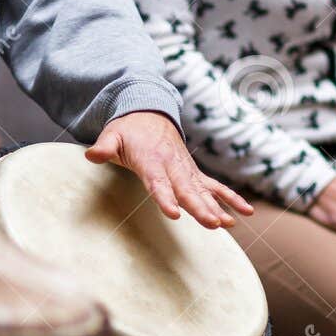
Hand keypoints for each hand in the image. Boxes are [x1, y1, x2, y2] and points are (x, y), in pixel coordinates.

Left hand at [84, 111, 253, 228]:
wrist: (149, 112)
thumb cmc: (127, 130)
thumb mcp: (112, 135)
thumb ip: (104, 147)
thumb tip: (91, 154)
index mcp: (151, 159)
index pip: (158, 182)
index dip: (166, 198)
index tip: (175, 213)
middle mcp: (172, 166)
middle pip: (187, 190)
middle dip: (200, 207)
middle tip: (212, 223)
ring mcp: (186, 170)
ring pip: (203, 190)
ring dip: (217, 206)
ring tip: (228, 224)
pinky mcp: (193, 173)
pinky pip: (214, 187)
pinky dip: (229, 198)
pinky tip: (244, 213)